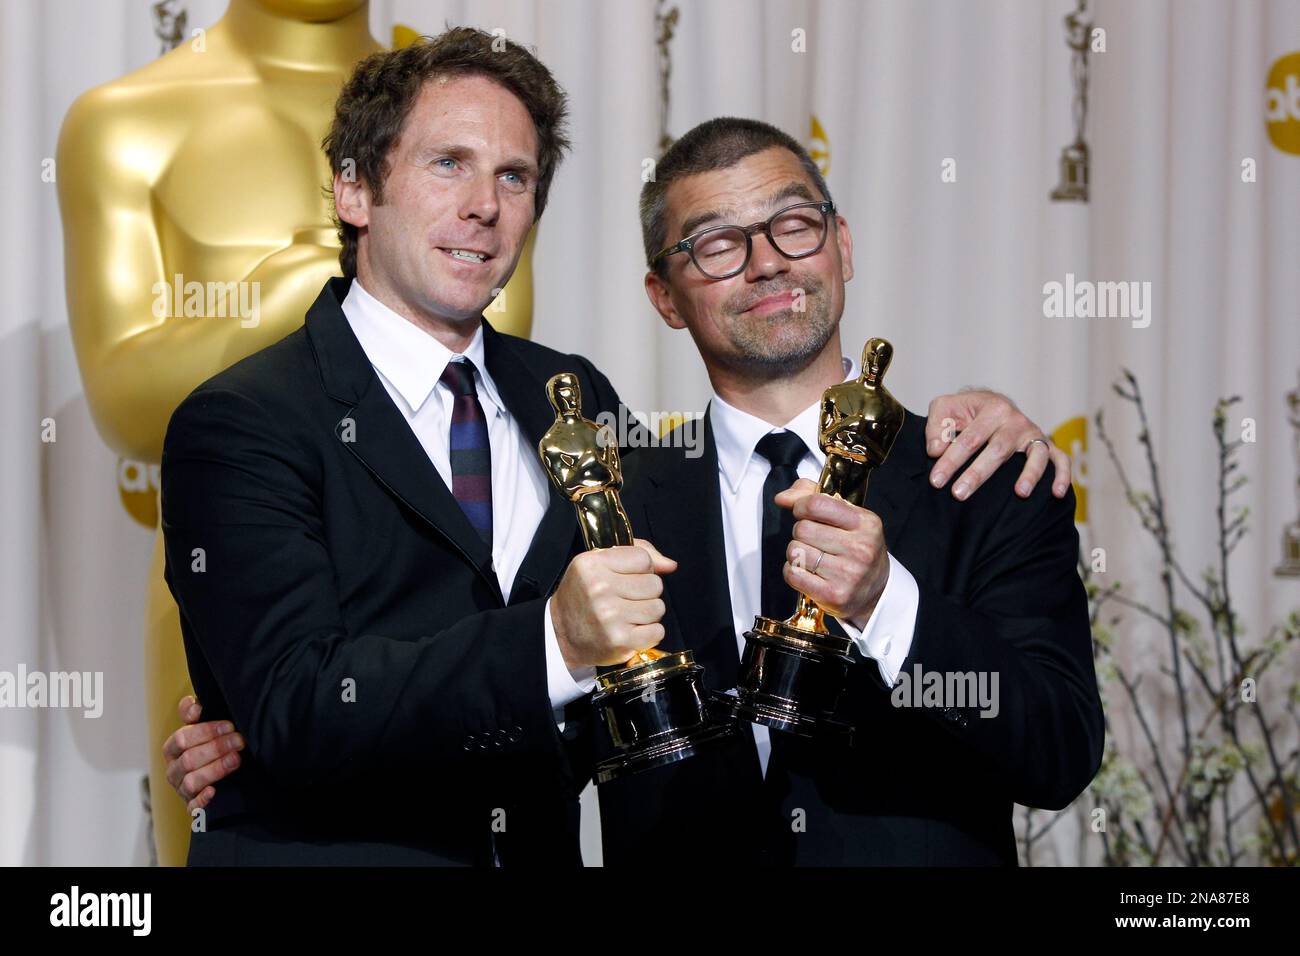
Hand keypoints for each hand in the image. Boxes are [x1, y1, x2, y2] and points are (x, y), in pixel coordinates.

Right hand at [162, 695, 243, 812]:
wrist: (225, 773)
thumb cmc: (211, 742)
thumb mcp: (203, 724)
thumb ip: (194, 711)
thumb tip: (195, 707)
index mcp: (173, 748)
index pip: (181, 738)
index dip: (206, 731)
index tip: (230, 725)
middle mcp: (174, 770)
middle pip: (188, 760)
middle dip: (216, 748)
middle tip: (239, 741)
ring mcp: (181, 789)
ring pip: (191, 782)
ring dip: (215, 769)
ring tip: (236, 759)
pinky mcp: (192, 807)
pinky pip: (192, 808)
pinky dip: (202, 800)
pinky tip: (214, 791)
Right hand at [550, 538, 675, 667]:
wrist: (560, 634)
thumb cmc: (583, 595)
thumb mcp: (598, 563)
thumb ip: (636, 554)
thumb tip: (670, 565)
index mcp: (592, 564)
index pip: (643, 558)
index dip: (641, 569)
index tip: (626, 578)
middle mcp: (599, 589)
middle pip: (654, 584)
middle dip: (645, 592)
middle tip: (625, 600)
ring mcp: (610, 617)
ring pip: (658, 608)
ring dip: (647, 613)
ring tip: (627, 616)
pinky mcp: (620, 640)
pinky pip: (658, 631)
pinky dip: (649, 633)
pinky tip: (631, 631)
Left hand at [776, 479, 888, 627]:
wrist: (873, 593)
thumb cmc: (855, 549)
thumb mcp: (846, 516)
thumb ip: (812, 496)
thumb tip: (782, 498)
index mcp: (866, 523)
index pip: (816, 504)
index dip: (801, 506)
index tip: (804, 512)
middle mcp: (860, 548)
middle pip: (802, 529)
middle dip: (801, 533)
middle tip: (816, 541)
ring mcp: (848, 574)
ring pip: (794, 551)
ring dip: (797, 553)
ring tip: (815, 558)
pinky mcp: (833, 595)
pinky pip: (792, 574)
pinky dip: (794, 572)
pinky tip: (809, 573)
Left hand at [925, 390, 1071, 500]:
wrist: (993, 406)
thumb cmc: (965, 412)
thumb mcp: (945, 409)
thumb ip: (936, 426)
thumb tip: (936, 450)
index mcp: (992, 409)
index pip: (969, 439)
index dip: (950, 461)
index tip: (936, 481)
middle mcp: (1016, 420)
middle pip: (998, 449)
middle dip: (977, 473)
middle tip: (959, 494)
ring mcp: (1033, 434)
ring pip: (1034, 455)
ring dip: (1030, 474)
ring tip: (1021, 493)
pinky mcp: (1046, 445)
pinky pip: (1060, 460)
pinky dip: (1062, 475)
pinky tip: (1056, 493)